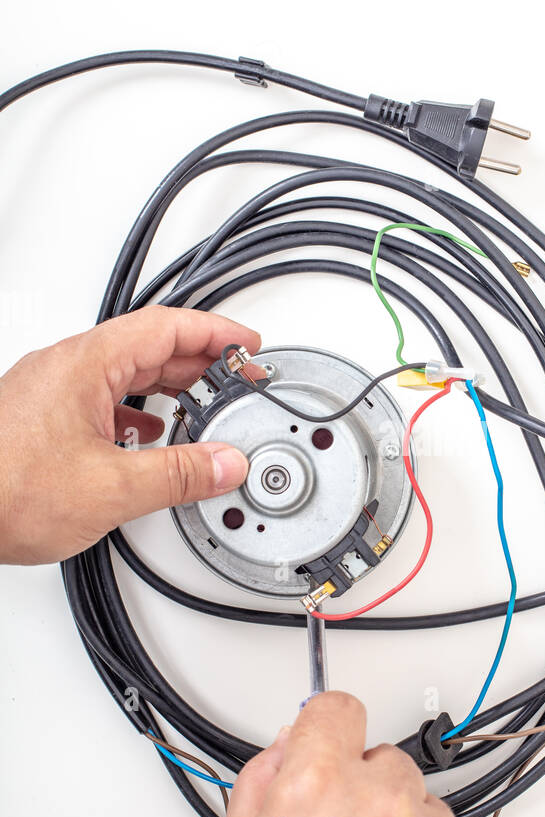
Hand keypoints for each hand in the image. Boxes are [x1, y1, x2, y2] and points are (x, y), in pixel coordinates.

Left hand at [0, 306, 261, 563]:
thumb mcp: (111, 488)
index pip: (166, 327)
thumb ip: (179, 474)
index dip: (215, 331)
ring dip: (166, 386)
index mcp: (85, 364)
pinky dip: (135, 412)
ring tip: (203, 405)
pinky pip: (100, 400)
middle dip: (198, 360)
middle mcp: (64, 369)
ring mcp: (49, 393)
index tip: (248, 343)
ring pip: (122, 374)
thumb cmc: (1, 489)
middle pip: (147, 346)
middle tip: (237, 376)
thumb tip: (224, 464)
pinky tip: (146, 438)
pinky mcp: (38, 421)